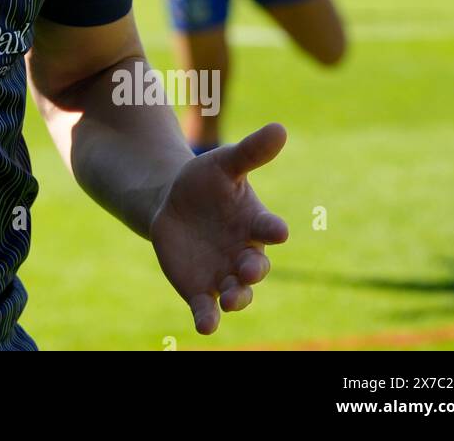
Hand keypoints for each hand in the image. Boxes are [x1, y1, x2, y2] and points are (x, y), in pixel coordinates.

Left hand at [149, 123, 288, 334]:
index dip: (272, 229)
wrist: (173, 205)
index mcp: (255, 222)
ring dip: (237, 298)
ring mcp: (224, 273)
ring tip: (231, 299)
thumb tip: (280, 128)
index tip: (276, 230)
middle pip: (256, 266)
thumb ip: (251, 152)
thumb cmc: (205, 182)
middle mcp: (245, 252)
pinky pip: (207, 308)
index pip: (269, 228)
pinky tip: (205, 326)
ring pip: (237, 293)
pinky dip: (208, 318)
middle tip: (248, 269)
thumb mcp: (223, 163)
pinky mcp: (201, 289)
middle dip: (253, 270)